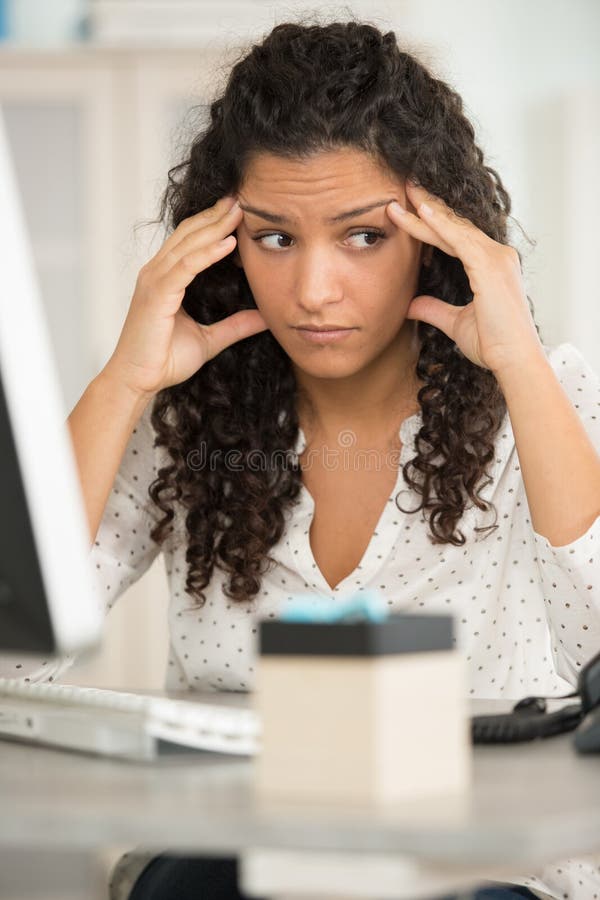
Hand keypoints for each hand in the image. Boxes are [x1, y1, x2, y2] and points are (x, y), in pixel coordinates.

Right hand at [105, 196, 267, 396]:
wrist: (137, 381)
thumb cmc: (163, 360)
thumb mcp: (210, 339)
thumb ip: (235, 326)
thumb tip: (264, 317)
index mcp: (166, 278)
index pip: (191, 241)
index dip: (214, 224)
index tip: (240, 211)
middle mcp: (156, 273)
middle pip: (190, 233)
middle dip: (217, 214)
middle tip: (243, 197)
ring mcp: (154, 280)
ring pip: (188, 244)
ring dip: (216, 225)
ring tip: (240, 210)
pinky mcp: (157, 294)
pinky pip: (186, 266)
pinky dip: (208, 253)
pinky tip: (229, 242)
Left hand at [385, 181, 543, 374]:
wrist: (513, 360)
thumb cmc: (493, 345)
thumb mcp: (455, 324)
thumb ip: (434, 310)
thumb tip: (410, 305)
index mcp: (491, 266)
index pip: (454, 238)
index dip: (431, 223)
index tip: (408, 210)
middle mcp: (497, 256)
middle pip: (455, 226)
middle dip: (428, 207)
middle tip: (405, 187)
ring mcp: (496, 258)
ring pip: (455, 228)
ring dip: (427, 211)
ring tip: (404, 194)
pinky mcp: (490, 266)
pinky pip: (460, 239)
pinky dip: (440, 225)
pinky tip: (421, 212)